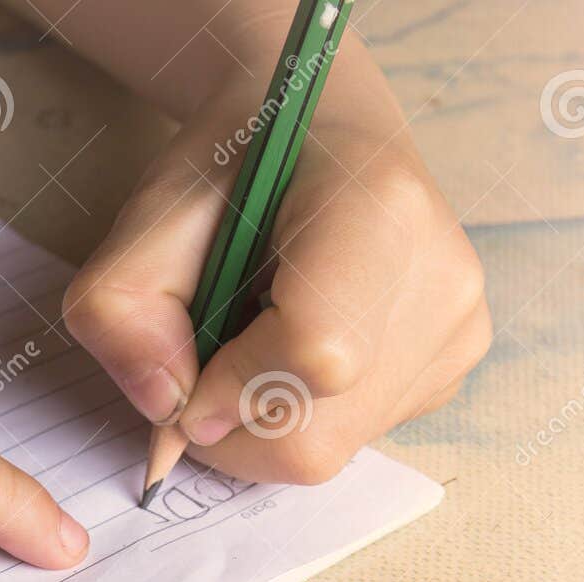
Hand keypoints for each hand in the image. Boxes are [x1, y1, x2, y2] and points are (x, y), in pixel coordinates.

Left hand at [61, 23, 490, 483]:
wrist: (323, 127)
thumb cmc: (235, 167)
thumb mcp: (151, 212)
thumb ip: (125, 309)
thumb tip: (165, 410)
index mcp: (378, 210)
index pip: (313, 352)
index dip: (229, 387)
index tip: (185, 373)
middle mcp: (442, 279)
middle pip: (316, 434)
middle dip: (230, 423)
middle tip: (207, 359)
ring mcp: (458, 330)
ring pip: (329, 451)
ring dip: (262, 420)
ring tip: (260, 337)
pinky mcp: (454, 366)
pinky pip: (353, 437)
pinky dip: (302, 415)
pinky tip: (299, 346)